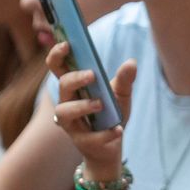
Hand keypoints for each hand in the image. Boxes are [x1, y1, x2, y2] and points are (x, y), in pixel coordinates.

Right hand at [45, 42, 135, 179]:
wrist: (113, 145)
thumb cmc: (111, 114)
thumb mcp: (121, 94)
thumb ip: (124, 79)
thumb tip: (131, 62)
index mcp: (74, 87)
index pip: (57, 67)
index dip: (57, 55)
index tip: (67, 44)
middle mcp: (67, 103)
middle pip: (62, 85)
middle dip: (75, 78)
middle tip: (92, 75)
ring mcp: (71, 123)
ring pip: (64, 111)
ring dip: (82, 106)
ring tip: (100, 104)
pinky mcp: (82, 141)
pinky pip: (90, 137)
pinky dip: (106, 134)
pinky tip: (118, 130)